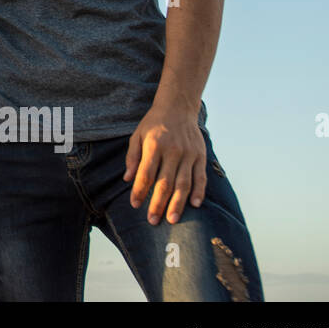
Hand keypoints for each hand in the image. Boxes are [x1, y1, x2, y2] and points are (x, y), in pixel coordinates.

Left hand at [124, 100, 206, 224]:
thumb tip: (127, 179)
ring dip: (178, 203)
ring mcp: (189, 154)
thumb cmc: (154, 123)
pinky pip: (201, 177)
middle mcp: (173, 150)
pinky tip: (195, 205)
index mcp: (154, 145)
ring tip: (172, 219)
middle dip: (158, 203)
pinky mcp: (200, 155)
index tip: (134, 204)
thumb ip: (132, 157)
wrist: (178, 107)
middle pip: (165, 182)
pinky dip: (199, 191)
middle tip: (153, 221)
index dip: (140, 190)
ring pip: (184, 183)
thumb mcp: (137, 135)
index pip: (146, 173)